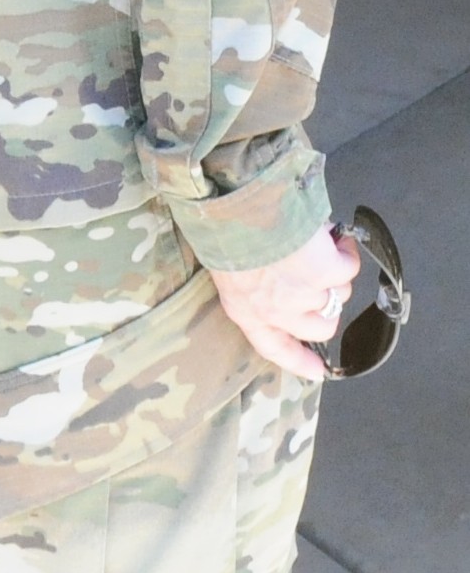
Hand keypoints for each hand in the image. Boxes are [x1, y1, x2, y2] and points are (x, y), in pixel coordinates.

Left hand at [210, 223, 362, 380]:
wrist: (235, 201)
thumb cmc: (225, 225)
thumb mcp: (228, 263)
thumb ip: (255, 281)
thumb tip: (283, 279)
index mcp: (245, 308)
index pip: (274, 347)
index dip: (298, 361)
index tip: (318, 371)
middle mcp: (276, 310)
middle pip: (321, 327)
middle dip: (327, 306)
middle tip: (321, 278)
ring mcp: (305, 295)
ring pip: (339, 294)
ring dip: (332, 270)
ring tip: (312, 243)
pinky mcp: (326, 273)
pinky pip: (347, 268)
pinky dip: (344, 252)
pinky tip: (333, 238)